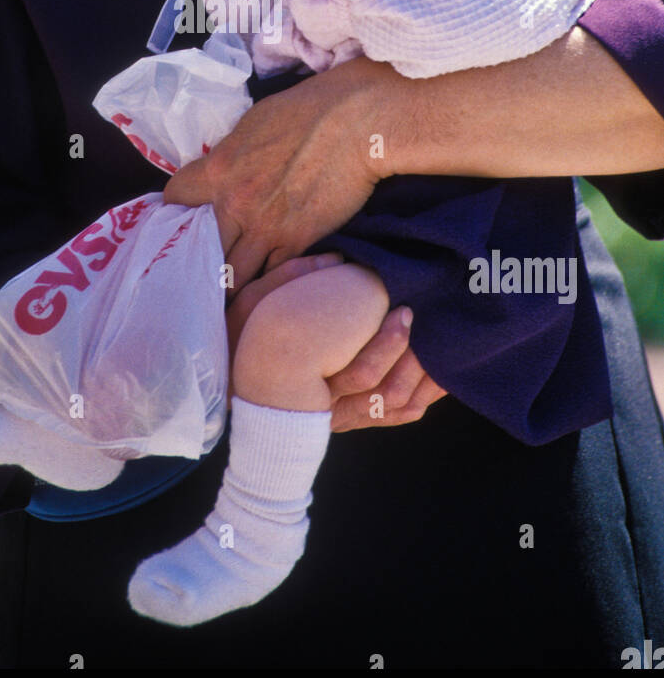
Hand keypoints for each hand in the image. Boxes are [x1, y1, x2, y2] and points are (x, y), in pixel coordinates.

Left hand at [164, 54, 390, 291]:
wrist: (359, 122)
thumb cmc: (309, 109)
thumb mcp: (254, 123)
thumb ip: (232, 155)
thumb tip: (224, 172)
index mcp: (219, 168)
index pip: (176, 198)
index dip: (177, 209)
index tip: (186, 216)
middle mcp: (235, 203)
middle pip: (200, 249)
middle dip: (200, 259)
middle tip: (206, 265)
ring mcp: (267, 227)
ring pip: (234, 274)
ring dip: (232, 280)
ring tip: (233, 288)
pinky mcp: (299, 241)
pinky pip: (273, 276)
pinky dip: (269, 281)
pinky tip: (269, 283)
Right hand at [224, 253, 446, 428]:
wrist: (239, 390)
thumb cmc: (243, 342)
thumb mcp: (254, 306)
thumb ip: (291, 280)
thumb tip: (337, 259)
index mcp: (305, 379)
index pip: (360, 374)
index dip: (388, 344)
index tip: (402, 310)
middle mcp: (327, 407)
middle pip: (385, 394)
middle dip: (410, 357)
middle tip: (419, 320)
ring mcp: (341, 416)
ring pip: (395, 406)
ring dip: (421, 376)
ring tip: (436, 340)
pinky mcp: (353, 418)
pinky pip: (397, 414)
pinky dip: (422, 395)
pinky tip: (438, 371)